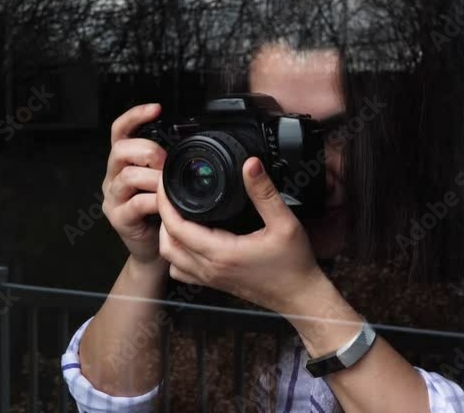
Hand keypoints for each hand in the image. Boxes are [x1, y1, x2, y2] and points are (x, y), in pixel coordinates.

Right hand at [101, 104, 167, 264]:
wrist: (154, 249)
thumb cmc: (162, 212)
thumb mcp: (164, 182)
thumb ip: (167, 163)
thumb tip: (191, 143)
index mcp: (124, 162)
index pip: (120, 131)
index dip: (135, 116)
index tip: (156, 109)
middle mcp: (113, 177)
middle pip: (120, 149)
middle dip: (147, 150)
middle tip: (166, 161)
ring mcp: (113, 198)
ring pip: (127, 176)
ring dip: (153, 178)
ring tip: (168, 185)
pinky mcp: (118, 218)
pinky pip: (135, 203)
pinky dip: (154, 202)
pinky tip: (165, 205)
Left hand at [157, 157, 322, 314]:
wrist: (301, 297)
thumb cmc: (294, 265)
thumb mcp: (285, 223)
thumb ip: (265, 193)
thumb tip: (250, 166)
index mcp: (222, 253)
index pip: (176, 227)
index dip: (165, 203)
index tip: (166, 184)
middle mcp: (211, 268)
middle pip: (167, 242)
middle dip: (162, 216)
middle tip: (169, 195)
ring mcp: (211, 278)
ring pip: (171, 259)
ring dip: (168, 236)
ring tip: (176, 214)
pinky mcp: (216, 282)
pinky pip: (183, 270)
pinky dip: (177, 253)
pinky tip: (190, 238)